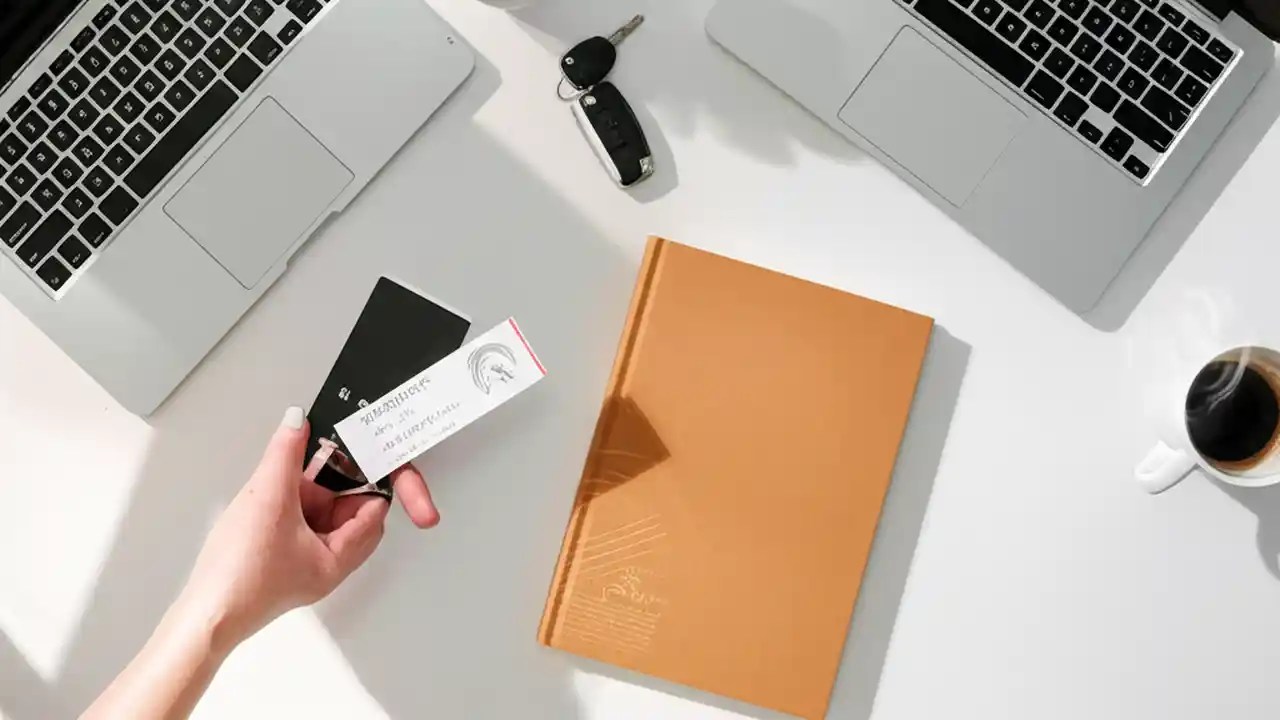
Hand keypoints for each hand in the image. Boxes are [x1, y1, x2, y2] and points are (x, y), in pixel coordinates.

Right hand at [176, 407, 439, 645]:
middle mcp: (324, 566)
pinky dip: (288, 506)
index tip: (357, 450)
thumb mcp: (269, 498)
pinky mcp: (276, 566)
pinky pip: (295, 527)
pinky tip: (268, 493)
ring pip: (318, 519)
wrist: (203, 615)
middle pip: (346, 513)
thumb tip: (297, 422)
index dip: (367, 478)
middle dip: (335, 482)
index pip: (373, 510)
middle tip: (320, 454)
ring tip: (288, 470)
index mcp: (338, 558)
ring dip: (307, 491)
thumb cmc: (241, 573)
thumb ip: (285, 454)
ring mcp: (300, 567)